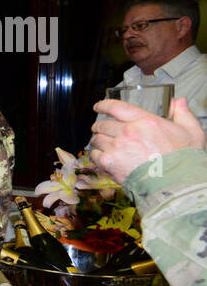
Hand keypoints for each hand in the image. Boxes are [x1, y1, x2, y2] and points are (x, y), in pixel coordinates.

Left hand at [90, 97, 205, 183]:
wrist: (174, 184)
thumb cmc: (183, 160)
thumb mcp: (191, 132)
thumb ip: (183, 114)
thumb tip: (178, 101)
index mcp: (146, 121)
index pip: (117, 107)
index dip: (104, 105)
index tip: (98, 107)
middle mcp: (128, 131)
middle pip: (103, 124)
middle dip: (100, 126)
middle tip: (102, 130)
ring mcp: (117, 147)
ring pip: (96, 139)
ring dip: (98, 141)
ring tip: (104, 145)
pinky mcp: (109, 162)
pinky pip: (94, 155)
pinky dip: (97, 156)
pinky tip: (104, 158)